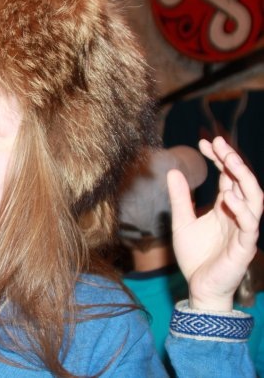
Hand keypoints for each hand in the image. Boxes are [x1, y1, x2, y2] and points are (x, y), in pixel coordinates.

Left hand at [167, 136, 262, 310]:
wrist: (199, 287)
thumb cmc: (195, 256)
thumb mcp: (182, 222)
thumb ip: (180, 199)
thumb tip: (174, 170)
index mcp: (225, 208)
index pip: (227, 177)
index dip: (219, 159)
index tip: (205, 143)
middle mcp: (238, 215)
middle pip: (243, 182)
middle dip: (233, 161)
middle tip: (219, 144)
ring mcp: (244, 229)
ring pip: (254, 199)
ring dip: (243, 178)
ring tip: (228, 160)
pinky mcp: (244, 246)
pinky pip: (249, 225)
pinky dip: (241, 209)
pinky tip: (229, 196)